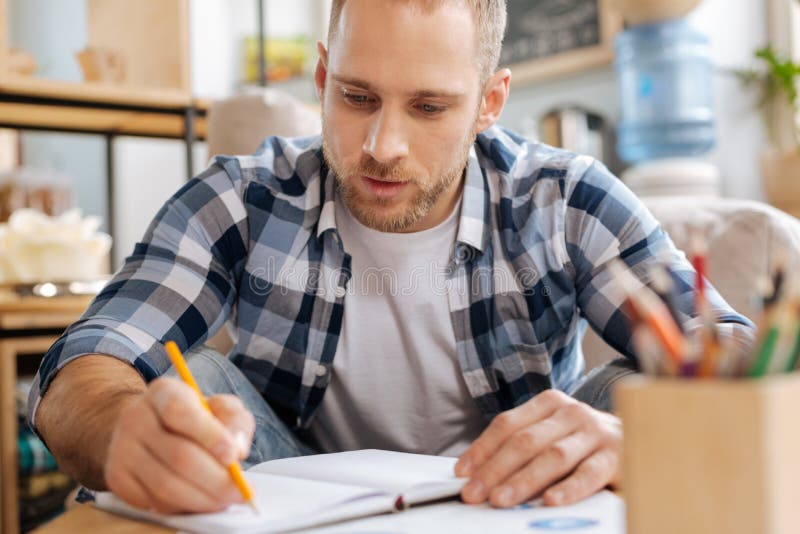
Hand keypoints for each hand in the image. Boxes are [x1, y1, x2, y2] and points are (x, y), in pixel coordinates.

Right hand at [104, 376, 255, 513]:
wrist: (149, 430)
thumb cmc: (195, 418)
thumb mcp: (220, 406)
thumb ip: (235, 420)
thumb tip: (237, 448)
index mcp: (163, 392)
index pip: (179, 412)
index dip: (209, 436)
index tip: (233, 455)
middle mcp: (135, 418)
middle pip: (178, 456)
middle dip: (216, 480)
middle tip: (239, 491)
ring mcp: (122, 450)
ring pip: (166, 485)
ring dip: (202, 499)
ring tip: (224, 499)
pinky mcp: (118, 479)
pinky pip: (154, 502)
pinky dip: (183, 507)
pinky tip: (200, 500)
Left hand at [455, 389, 621, 507]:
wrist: (644, 440)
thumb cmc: (586, 443)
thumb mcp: (553, 434)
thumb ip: (523, 446)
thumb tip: (478, 474)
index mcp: (549, 404)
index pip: (507, 425)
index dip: (482, 449)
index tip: (463, 473)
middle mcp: (571, 413)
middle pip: (525, 441)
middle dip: (495, 469)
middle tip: (474, 493)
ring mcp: (595, 433)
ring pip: (552, 456)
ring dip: (523, 480)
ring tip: (501, 499)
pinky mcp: (616, 457)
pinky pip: (588, 474)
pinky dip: (567, 489)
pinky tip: (549, 502)